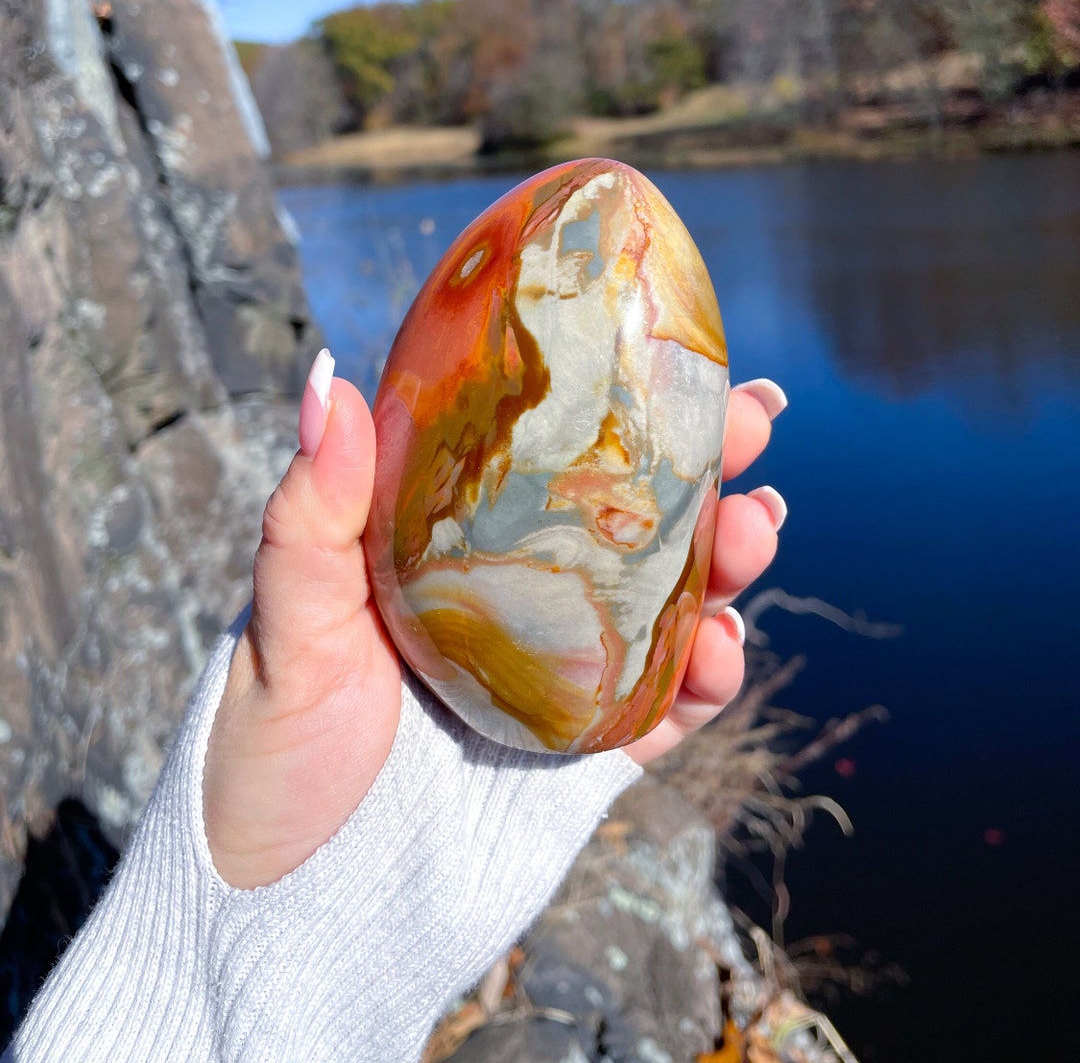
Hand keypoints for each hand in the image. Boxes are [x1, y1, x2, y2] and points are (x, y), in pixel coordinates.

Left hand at [203, 357, 785, 888]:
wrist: (296, 921)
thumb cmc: (266, 760)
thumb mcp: (286, 625)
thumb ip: (311, 511)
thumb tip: (326, 376)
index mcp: (444, 548)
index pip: (541, 452)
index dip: (609, 398)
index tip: (672, 345)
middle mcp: (511, 599)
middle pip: (626, 515)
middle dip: (702, 463)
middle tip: (751, 418)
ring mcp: (557, 675)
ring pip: (669, 600)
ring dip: (729, 560)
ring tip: (758, 532)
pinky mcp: (587, 754)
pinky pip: (668, 705)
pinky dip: (710, 675)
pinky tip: (724, 649)